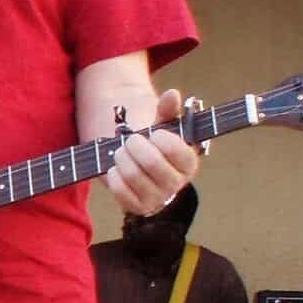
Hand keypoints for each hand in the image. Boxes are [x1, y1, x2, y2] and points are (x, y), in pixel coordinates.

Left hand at [105, 88, 201, 216]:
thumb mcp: (162, 125)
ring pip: (133, 175)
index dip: (163, 140)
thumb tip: (172, 94)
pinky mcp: (137, 207)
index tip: (154, 134)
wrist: (137, 166)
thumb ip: (167, 111)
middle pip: (153, 163)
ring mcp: (157, 198)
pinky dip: (114, 175)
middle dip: (136, 146)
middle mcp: (177, 184)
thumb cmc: (153, 145)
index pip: (180, 153)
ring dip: (122, 158)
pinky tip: (116, 168)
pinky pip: (120, 190)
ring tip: (122, 152)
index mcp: (189, 164)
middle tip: (131, 140)